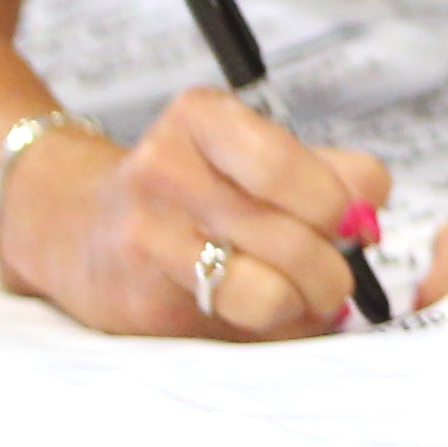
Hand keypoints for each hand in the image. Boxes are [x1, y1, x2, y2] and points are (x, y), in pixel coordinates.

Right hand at [10, 86, 390, 339]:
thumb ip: (329, 174)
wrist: (77, 228)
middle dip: (335, 268)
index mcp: (204, 119)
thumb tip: (370, 217)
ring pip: (273, 287)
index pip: (305, 165)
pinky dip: (269, 327)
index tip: (346, 225)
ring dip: (305, 304)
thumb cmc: (191, 194)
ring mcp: (148, 234)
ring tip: (299, 299)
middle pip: (302, 231)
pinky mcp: (142, 298)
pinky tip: (257, 313)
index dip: (345, 206)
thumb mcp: (253, 158)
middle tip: (332, 280)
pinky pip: (240, 324)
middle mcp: (168, 168)